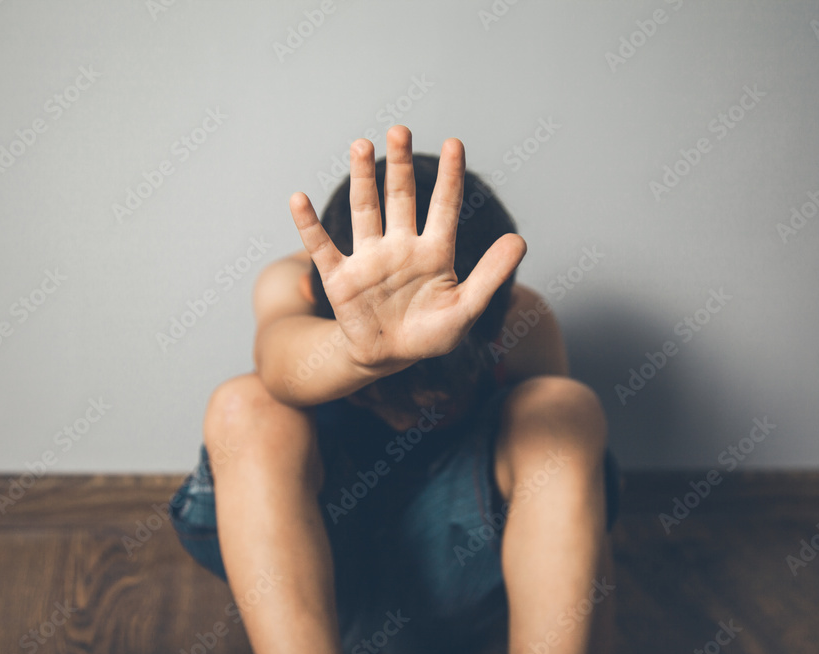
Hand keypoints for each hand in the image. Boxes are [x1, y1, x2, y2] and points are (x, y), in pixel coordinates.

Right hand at [289, 125, 526, 370]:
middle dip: (399, 164)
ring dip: (362, 179)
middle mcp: (400, 246)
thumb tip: (520, 239)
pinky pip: (321, 247)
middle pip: (400, 197)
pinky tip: (298, 199)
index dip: (449, 176)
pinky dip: (308, 225)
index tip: (455, 144)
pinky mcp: (340, 278)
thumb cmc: (430, 334)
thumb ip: (491, 274)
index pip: (443, 206)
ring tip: (361, 146)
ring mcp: (369, 259)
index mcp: (434, 252)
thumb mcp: (466, 308)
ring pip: (365, 210)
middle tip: (400, 130)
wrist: (390, 358)